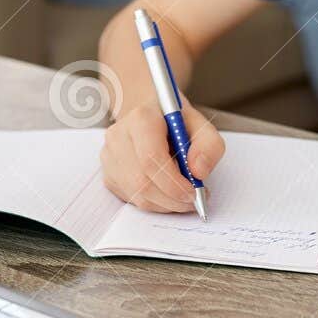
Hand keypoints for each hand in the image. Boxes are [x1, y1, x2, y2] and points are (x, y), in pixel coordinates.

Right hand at [100, 100, 225, 213]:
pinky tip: (167, 193)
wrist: (151, 114)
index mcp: (141, 118)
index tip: (194, 193)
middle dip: (172, 198)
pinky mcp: (109, 174)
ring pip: (137, 194)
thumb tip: (198, 173)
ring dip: (165, 204)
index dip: (173, 183)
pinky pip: (131, 199)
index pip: (151, 159)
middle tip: (193, 201)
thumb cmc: (176, 121)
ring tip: (184, 198)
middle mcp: (118, 136)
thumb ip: (209, 146)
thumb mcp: (201, 125)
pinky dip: (154, 203)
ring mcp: (109, 156)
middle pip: (142, 181)